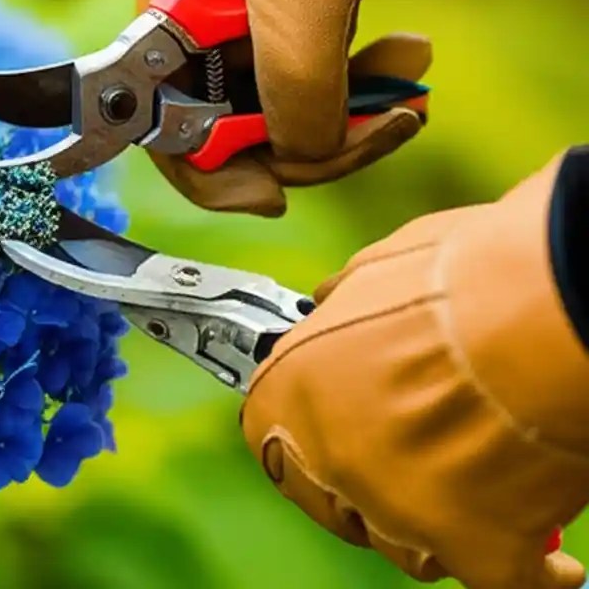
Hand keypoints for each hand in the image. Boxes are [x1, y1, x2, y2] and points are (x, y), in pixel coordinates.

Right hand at [137, 0, 437, 216]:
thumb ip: (295, 85)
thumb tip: (303, 159)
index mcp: (167, 20)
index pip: (172, 131)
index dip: (219, 173)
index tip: (277, 193)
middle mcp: (200, 27)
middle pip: (244, 127)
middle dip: (317, 134)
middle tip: (384, 120)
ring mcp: (251, 17)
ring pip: (292, 101)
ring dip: (354, 104)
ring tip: (410, 72)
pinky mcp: (299, 4)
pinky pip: (326, 65)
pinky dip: (366, 71)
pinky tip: (406, 56)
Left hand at [240, 149, 588, 587]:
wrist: (543, 310)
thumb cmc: (470, 276)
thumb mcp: (380, 270)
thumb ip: (347, 304)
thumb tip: (336, 301)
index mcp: (292, 391)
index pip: (277, 436)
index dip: (315, 435)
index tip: (345, 430)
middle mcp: (331, 458)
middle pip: (335, 500)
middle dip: (371, 487)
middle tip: (417, 467)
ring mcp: (398, 510)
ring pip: (407, 546)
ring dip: (438, 530)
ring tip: (485, 497)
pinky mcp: (474, 547)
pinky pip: (500, 579)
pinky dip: (532, 571)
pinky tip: (552, 560)